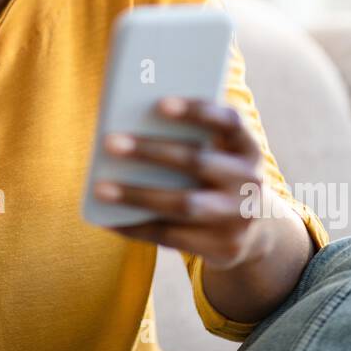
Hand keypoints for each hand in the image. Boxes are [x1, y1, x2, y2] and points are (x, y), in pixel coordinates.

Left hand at [95, 96, 274, 270]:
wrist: (250, 229)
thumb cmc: (214, 176)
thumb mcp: (215, 154)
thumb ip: (188, 137)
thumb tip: (126, 129)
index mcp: (247, 148)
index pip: (229, 121)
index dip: (198, 111)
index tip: (159, 103)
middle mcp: (250, 181)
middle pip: (198, 162)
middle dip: (151, 151)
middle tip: (109, 142)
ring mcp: (240, 217)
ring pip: (184, 204)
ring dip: (138, 195)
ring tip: (100, 188)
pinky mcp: (224, 248)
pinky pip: (172, 236)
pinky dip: (136, 227)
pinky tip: (109, 220)